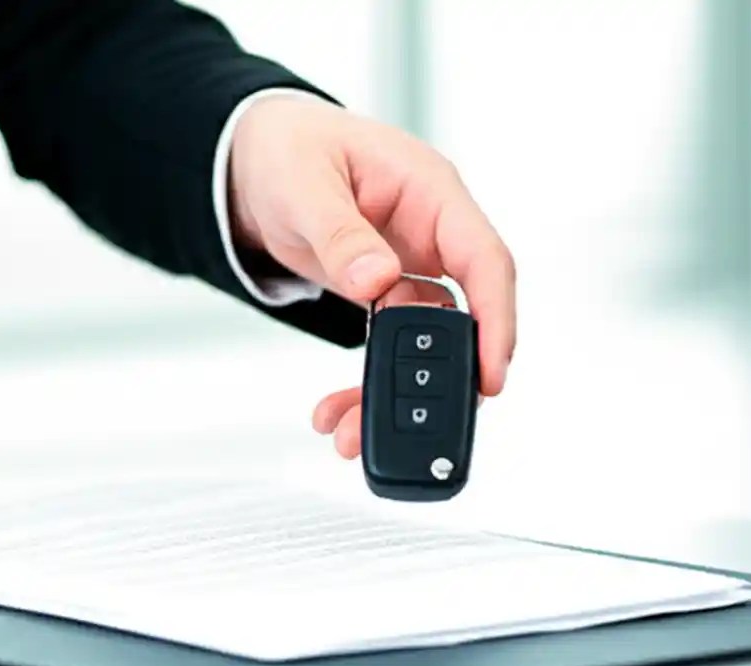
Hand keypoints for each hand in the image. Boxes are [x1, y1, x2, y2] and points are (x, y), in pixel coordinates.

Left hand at [228, 95, 516, 458]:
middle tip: (409, 428)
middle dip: (438, 378)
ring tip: (348, 431)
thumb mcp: (303, 183)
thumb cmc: (288, 148)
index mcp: (430, 192)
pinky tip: (336, 409)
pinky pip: (390, 345)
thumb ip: (341, 233)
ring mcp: (411, 264)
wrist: (255, 156)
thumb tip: (378, 280)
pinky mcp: (385, 291)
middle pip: (460, 316)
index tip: (490, 376)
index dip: (495, 320)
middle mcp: (431, 233)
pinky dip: (366, 381)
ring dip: (393, 391)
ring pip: (424, 343)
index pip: (484, 259)